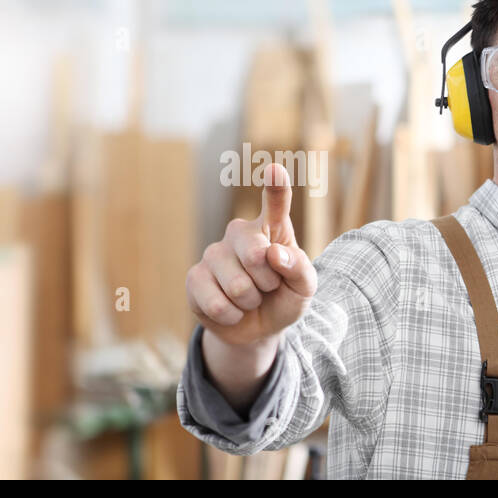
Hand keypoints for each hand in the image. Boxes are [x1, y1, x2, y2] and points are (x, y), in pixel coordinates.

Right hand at [185, 162, 317, 345]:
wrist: (257, 327)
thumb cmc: (283, 297)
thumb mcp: (304, 288)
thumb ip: (301, 269)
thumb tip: (275, 254)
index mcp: (271, 228)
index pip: (275, 204)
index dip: (275, 186)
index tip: (275, 169)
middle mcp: (239, 233)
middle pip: (256, 256)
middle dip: (269, 283)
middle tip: (268, 286)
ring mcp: (213, 253)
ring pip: (238, 287)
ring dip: (251, 303)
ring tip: (250, 299)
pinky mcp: (194, 277)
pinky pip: (218, 304)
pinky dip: (232, 316)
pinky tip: (232, 310)